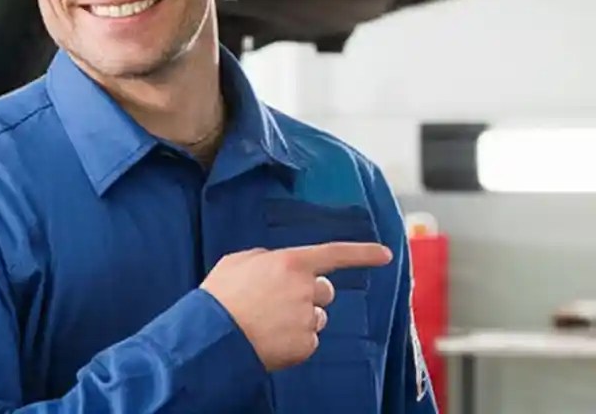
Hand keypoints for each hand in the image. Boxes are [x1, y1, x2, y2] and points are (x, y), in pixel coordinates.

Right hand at [200, 242, 392, 370]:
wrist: (213, 335)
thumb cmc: (221, 295)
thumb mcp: (237, 261)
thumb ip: (264, 258)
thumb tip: (275, 264)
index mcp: (290, 263)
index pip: (334, 253)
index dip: (363, 253)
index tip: (386, 255)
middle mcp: (306, 289)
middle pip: (325, 291)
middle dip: (310, 295)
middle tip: (278, 302)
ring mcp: (308, 318)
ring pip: (317, 317)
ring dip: (300, 319)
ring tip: (268, 323)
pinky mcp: (305, 345)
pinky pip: (308, 340)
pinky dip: (293, 341)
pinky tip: (270, 338)